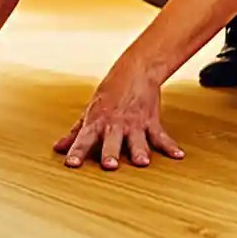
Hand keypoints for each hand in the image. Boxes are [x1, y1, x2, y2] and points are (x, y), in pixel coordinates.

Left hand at [54, 67, 183, 169]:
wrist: (135, 71)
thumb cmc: (109, 94)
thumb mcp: (89, 112)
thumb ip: (75, 133)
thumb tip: (58, 148)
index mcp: (97, 123)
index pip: (83, 140)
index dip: (77, 152)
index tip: (71, 164)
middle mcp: (114, 125)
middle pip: (112, 142)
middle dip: (111, 153)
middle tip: (110, 166)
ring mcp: (134, 124)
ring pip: (137, 140)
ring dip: (140, 151)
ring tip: (143, 163)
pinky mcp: (150, 122)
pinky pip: (161, 136)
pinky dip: (170, 146)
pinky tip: (178, 155)